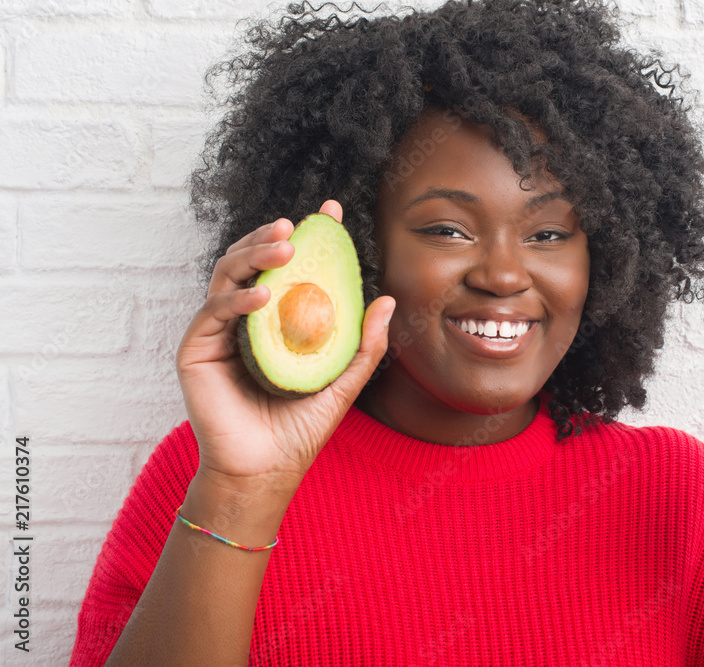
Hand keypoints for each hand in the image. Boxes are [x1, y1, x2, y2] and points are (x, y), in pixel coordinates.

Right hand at [175, 200, 394, 493]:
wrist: (267, 468)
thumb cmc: (301, 428)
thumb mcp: (343, 381)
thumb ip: (365, 345)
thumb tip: (386, 299)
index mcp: (277, 321)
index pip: (290, 270)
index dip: (308, 238)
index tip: (330, 212)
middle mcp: (244, 319)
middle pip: (252, 263)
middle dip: (272, 237)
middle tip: (297, 225)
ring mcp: (218, 331)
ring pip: (228, 276)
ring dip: (254, 255)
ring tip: (284, 247)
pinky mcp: (196, 349)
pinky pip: (213, 312)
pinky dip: (237, 300)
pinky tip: (262, 295)